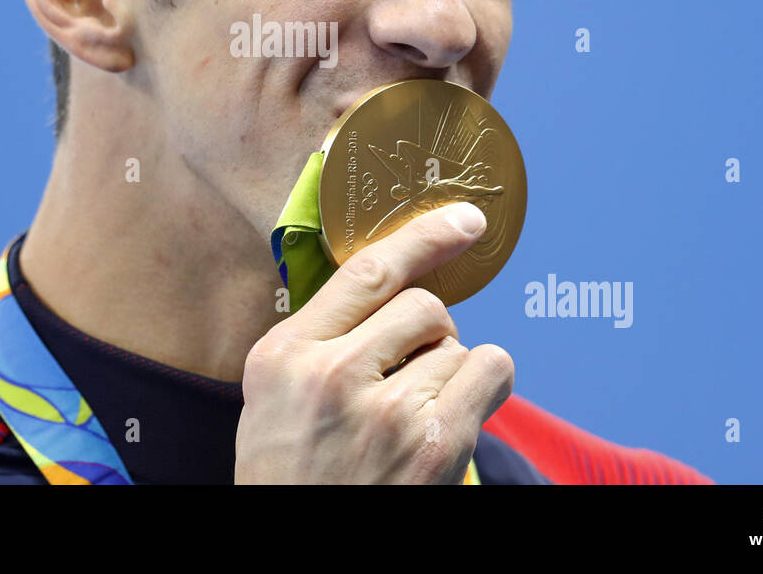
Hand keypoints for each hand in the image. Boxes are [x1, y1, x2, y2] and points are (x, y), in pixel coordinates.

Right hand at [235, 201, 513, 483]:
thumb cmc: (289, 472)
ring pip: (458, 343)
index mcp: (284, 354)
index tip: (464, 220)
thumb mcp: (273, 395)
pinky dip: (482, 386)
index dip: (424, 236)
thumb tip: (396, 285)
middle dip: (428, 332)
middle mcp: (331, 374)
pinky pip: (489, 371)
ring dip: (448, 370)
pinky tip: (452, 414)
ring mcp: (385, 411)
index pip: (367, 272)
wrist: (296, 550)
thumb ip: (321, 337)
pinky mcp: (431, 446)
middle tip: (407, 373)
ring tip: (413, 413)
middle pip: (423, 306)